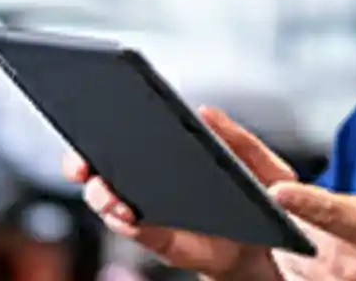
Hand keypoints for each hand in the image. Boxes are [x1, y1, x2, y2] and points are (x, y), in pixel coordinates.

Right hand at [63, 107, 294, 280]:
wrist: (273, 245)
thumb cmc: (259, 199)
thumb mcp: (259, 162)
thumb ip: (237, 139)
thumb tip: (206, 111)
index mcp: (170, 157)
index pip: (122, 140)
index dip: (94, 130)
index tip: (85, 116)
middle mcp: (151, 186)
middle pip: (101, 172)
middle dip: (82, 165)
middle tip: (84, 163)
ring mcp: (154, 215)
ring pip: (111, 205)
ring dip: (104, 199)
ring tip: (116, 193)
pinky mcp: (166, 243)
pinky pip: (141, 233)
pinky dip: (131, 225)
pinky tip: (131, 215)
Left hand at [267, 184, 355, 280]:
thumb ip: (343, 203)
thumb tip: (303, 192)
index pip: (334, 214)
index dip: (305, 202)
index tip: (277, 191)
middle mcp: (351, 266)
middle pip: (297, 237)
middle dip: (293, 227)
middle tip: (312, 229)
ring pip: (288, 261)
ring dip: (294, 252)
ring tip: (323, 253)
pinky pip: (292, 278)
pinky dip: (297, 270)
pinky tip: (319, 269)